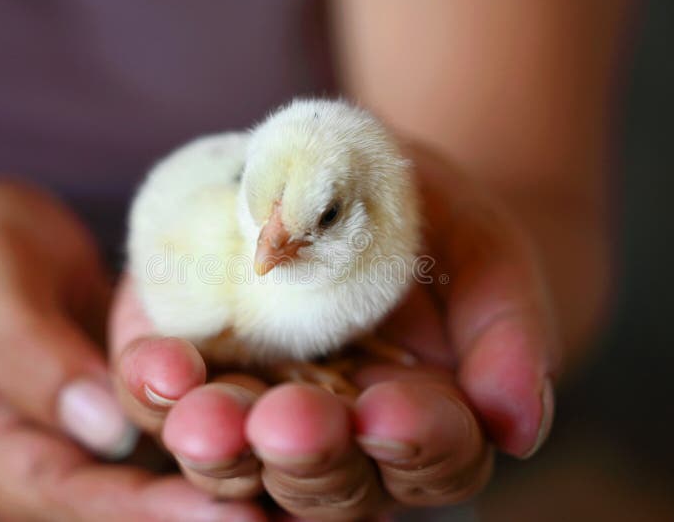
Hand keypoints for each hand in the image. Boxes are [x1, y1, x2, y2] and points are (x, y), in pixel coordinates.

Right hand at [0, 181, 265, 520]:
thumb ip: (28, 351)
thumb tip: (102, 425)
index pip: (71, 498)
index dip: (150, 513)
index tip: (232, 515)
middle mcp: (39, 461)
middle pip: (120, 507)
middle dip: (201, 506)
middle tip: (282, 509)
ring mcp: (81, 440)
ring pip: (152, 478)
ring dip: (221, 479)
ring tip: (294, 481)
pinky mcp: (116, 412)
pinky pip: (168, 435)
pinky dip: (217, 435)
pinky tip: (269, 426)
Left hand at [110, 142, 557, 519]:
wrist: (356, 189)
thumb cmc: (431, 223)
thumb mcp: (481, 247)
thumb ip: (506, 329)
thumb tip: (519, 424)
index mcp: (423, 417)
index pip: (432, 456)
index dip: (416, 440)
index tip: (390, 409)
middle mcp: (339, 436)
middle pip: (329, 484)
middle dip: (308, 457)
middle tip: (287, 423)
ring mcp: (257, 404)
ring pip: (239, 466)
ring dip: (222, 448)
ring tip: (203, 420)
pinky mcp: (194, 367)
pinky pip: (162, 401)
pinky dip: (155, 390)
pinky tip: (161, 367)